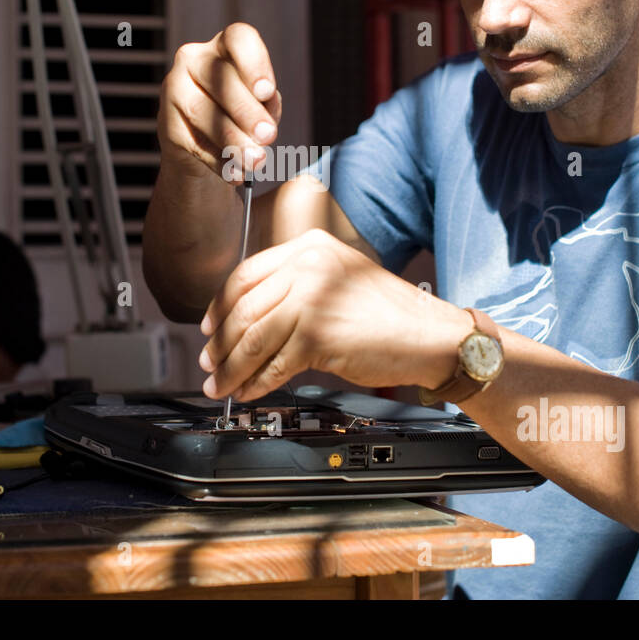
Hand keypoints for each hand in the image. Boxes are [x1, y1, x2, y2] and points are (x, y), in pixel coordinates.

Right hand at [158, 22, 282, 182]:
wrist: (208, 143)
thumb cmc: (240, 113)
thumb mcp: (262, 104)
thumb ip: (267, 105)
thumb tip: (265, 121)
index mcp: (224, 47)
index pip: (239, 39)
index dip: (255, 63)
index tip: (267, 92)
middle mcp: (194, 61)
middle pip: (220, 78)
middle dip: (246, 111)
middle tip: (267, 135)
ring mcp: (175, 91)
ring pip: (202, 112)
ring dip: (232, 139)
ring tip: (255, 159)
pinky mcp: (167, 126)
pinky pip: (193, 143)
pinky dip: (219, 162)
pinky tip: (236, 172)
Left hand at [197, 228, 472, 400]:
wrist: (429, 336)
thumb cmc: (390, 315)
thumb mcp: (339, 281)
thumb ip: (298, 286)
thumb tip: (252, 318)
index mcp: (308, 248)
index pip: (246, 274)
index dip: (220, 305)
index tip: (209, 325)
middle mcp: (306, 267)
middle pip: (243, 309)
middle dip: (220, 342)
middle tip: (209, 361)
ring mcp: (310, 300)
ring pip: (252, 339)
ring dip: (231, 368)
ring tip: (221, 384)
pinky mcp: (315, 335)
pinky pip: (273, 364)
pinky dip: (256, 383)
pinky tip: (250, 391)